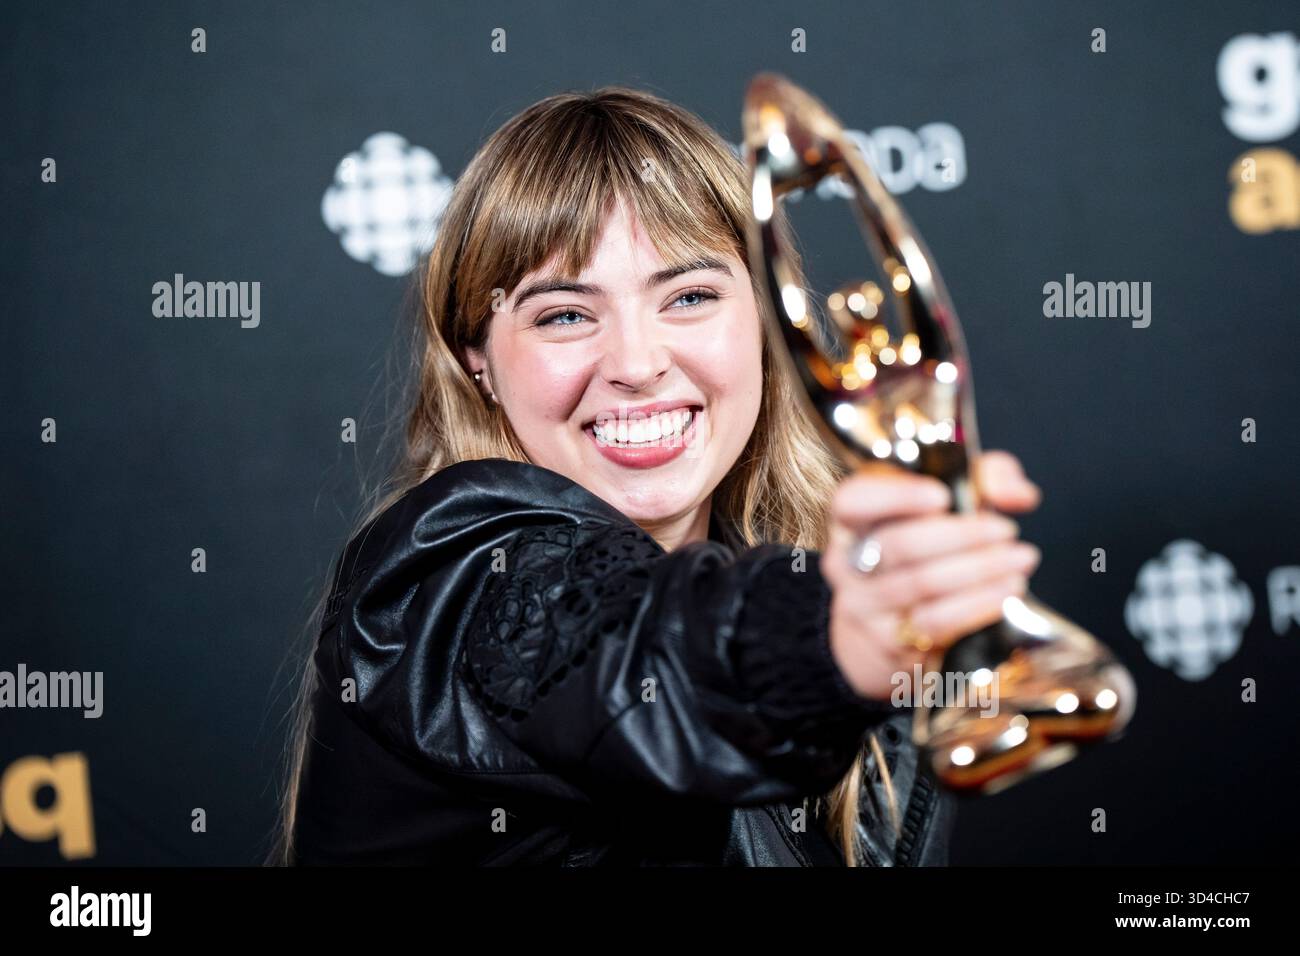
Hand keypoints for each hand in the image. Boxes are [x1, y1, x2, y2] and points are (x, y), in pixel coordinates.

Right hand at [821, 450, 1041, 699]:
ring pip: (922, 583)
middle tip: (1006, 530)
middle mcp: (848, 563)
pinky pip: (936, 621)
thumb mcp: (947, 506)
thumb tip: (1018, 494)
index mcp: (852, 521)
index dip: (894, 496)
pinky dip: (978, 603)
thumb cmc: (923, 553)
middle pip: (898, 544)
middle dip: (961, 535)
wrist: (882, 632)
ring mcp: (864, 607)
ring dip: (980, 569)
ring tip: (1022, 558)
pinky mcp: (889, 643)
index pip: (852, 501)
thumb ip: (984, 481)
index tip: (942, 495)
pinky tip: (1008, 590)